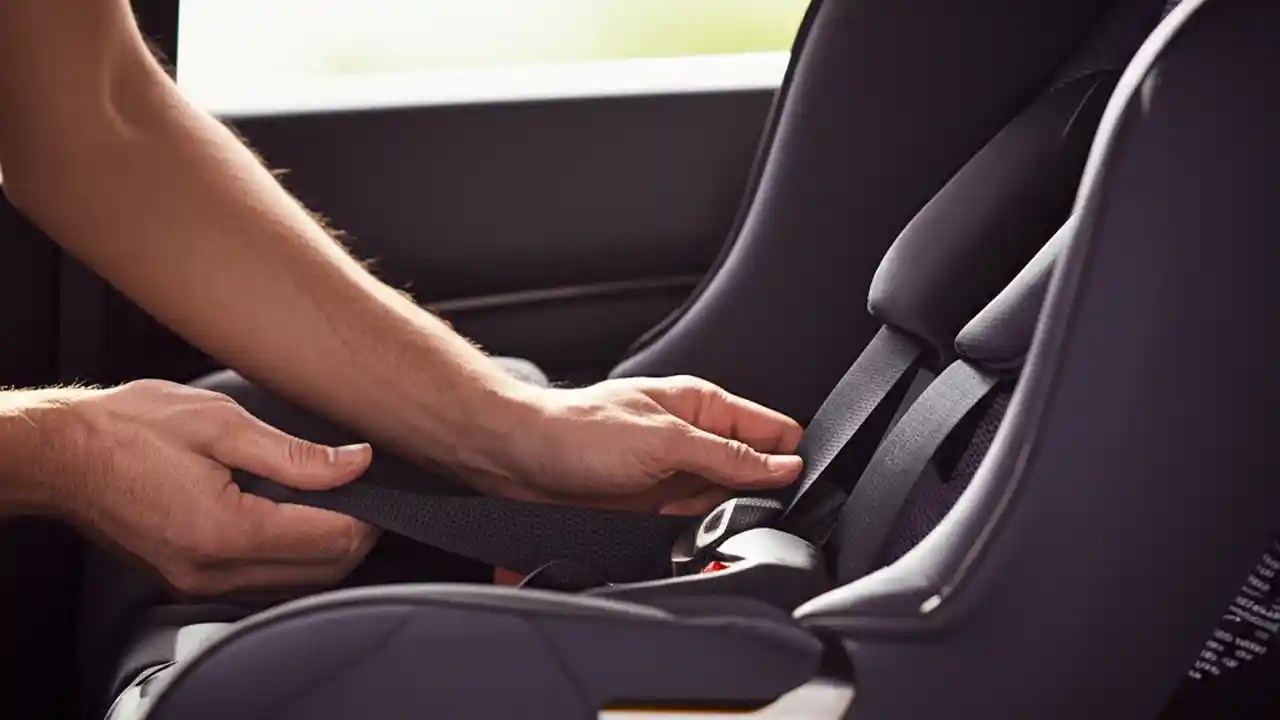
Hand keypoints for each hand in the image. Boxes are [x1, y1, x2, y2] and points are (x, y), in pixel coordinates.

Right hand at [11, 380, 377, 595]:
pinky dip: (292, 558)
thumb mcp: (220, 423)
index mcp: (226, 531)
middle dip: (356, 536)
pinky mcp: (188, 580)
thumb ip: (296, 453)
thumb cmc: (131, 429)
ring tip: (338, 504)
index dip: (368, 515)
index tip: (380, 486)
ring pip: (295, 583)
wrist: (62, 455)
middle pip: (320, 571)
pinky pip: (263, 582)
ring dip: (327, 551)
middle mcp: (214, 570)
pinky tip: (296, 523)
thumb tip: (357, 463)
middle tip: (368, 494)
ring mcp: (198, 582)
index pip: (328, 540)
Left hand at [473, 376, 803, 515]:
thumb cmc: (579, 431)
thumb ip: (728, 457)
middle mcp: (693, 438)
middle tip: (720, 503)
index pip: (772, 430)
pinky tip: (665, 525)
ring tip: (678, 510)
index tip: (791, 486)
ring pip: (721, 503)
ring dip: (710, 516)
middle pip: (751, 473)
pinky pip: (688, 523)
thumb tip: (784, 466)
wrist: (518, 458)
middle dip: (747, 495)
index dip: (787, 458)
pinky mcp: (653, 504)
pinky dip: (685, 530)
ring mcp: (673, 473)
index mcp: (703, 405)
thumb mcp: (666, 441)